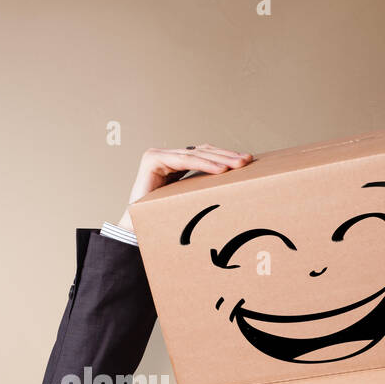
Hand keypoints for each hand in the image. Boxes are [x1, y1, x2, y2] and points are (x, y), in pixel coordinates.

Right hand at [116, 144, 252, 230]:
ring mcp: (158, 155)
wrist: (137, 231)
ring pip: (196, 155)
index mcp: (174, 163)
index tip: (246, 160)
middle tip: (247, 160)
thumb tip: (230, 186)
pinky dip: (205, 165)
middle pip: (202, 152)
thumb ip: (201, 187)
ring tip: (238, 165)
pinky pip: (185, 161)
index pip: (204, 154)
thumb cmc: (163, 220)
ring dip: (219, 160)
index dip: (224, 156)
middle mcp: (166, 156)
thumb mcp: (189, 198)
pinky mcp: (153, 159)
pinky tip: (221, 170)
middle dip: (226, 156)